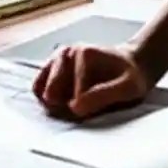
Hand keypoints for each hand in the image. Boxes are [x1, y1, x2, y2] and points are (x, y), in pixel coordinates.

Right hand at [32, 44, 155, 118]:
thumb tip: (75, 108)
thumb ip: (105, 95)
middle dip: (66, 108)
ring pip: (41, 89)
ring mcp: (55, 60)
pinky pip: (37, 88)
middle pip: (52, 92)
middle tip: (81, 114)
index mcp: (84, 54)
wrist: (130, 66)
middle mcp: (65, 53)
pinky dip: (45, 100)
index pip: (75, 93)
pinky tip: (62, 104)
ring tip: (72, 108)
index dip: (87, 108)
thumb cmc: (130, 77)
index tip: (99, 110)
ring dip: (54, 104)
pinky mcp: (49, 69)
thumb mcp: (129, 87)